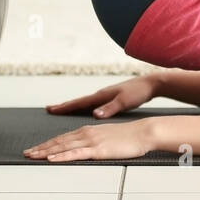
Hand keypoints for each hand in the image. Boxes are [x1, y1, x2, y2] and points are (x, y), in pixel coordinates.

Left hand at [23, 120, 155, 161]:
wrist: (143, 132)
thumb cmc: (129, 138)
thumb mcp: (108, 138)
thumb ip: (95, 143)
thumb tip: (87, 150)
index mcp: (88, 131)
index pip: (63, 138)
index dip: (47, 144)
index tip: (35, 149)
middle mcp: (86, 134)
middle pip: (58, 142)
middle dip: (40, 148)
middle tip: (26, 154)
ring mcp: (91, 141)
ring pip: (63, 147)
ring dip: (46, 152)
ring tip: (32, 156)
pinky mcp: (98, 150)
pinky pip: (76, 153)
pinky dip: (62, 156)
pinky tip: (52, 158)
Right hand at [45, 75, 159, 118]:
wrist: (151, 84)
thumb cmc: (139, 92)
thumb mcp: (124, 102)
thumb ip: (110, 108)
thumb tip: (94, 115)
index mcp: (101, 96)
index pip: (78, 103)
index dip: (64, 107)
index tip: (50, 109)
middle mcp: (101, 95)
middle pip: (78, 102)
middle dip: (63, 106)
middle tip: (49, 109)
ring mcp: (105, 97)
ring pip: (84, 103)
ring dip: (72, 107)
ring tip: (61, 110)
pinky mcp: (111, 100)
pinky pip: (93, 105)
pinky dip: (84, 109)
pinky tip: (85, 112)